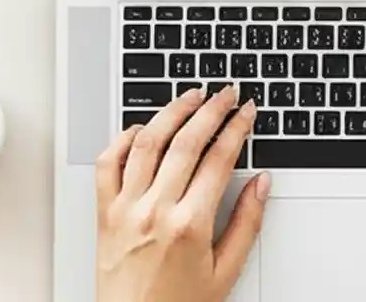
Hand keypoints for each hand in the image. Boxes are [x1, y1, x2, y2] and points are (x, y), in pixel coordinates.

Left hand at [96, 86, 270, 301]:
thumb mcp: (225, 272)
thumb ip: (247, 223)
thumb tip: (262, 184)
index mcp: (190, 225)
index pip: (220, 159)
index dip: (237, 128)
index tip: (247, 112)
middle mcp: (155, 211)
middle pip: (186, 142)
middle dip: (211, 110)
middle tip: (226, 94)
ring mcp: (126, 209)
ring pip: (147, 142)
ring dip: (171, 112)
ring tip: (190, 97)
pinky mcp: (103, 213)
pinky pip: (108, 163)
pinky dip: (124, 139)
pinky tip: (142, 128)